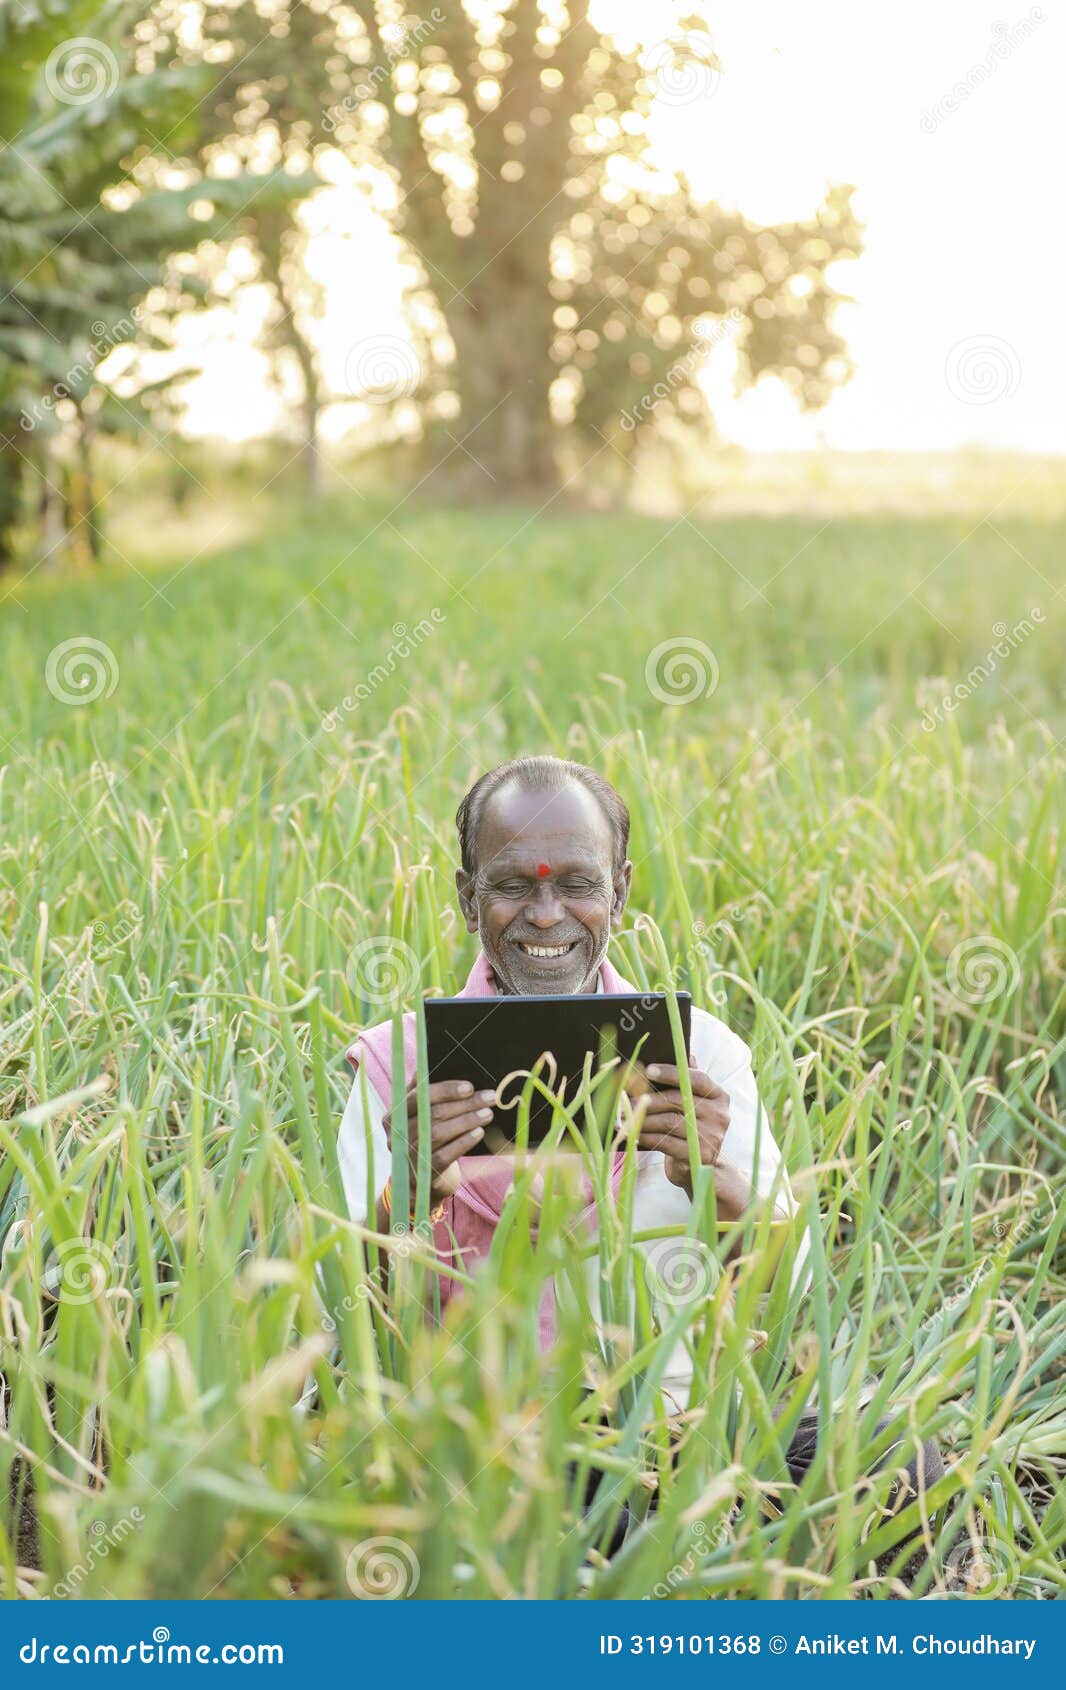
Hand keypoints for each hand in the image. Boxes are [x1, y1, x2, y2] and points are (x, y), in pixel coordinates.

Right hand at [382, 1079, 494, 1212]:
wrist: (420, 1183)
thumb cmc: (424, 1141)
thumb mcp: (419, 1118)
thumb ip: (421, 1095)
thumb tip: (424, 1070)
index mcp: (392, 1116)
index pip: (418, 1097)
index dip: (445, 1090)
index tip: (469, 1087)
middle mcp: (395, 1135)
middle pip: (432, 1114)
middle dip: (464, 1104)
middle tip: (489, 1098)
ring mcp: (407, 1155)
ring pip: (438, 1133)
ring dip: (466, 1121)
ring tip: (488, 1114)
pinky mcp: (421, 1173)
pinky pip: (443, 1155)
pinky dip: (463, 1142)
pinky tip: (478, 1133)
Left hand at [627, 1058, 750, 1221]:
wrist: (697, 1166)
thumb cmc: (688, 1127)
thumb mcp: (691, 1104)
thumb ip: (687, 1080)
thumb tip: (684, 1054)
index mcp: (719, 1096)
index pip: (697, 1078)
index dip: (672, 1073)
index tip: (648, 1069)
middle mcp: (720, 1115)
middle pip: (678, 1100)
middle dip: (647, 1100)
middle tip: (624, 1100)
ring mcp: (712, 1137)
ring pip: (669, 1122)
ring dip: (641, 1119)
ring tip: (622, 1118)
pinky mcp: (699, 1156)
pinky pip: (666, 1142)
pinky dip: (646, 1137)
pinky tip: (632, 1134)